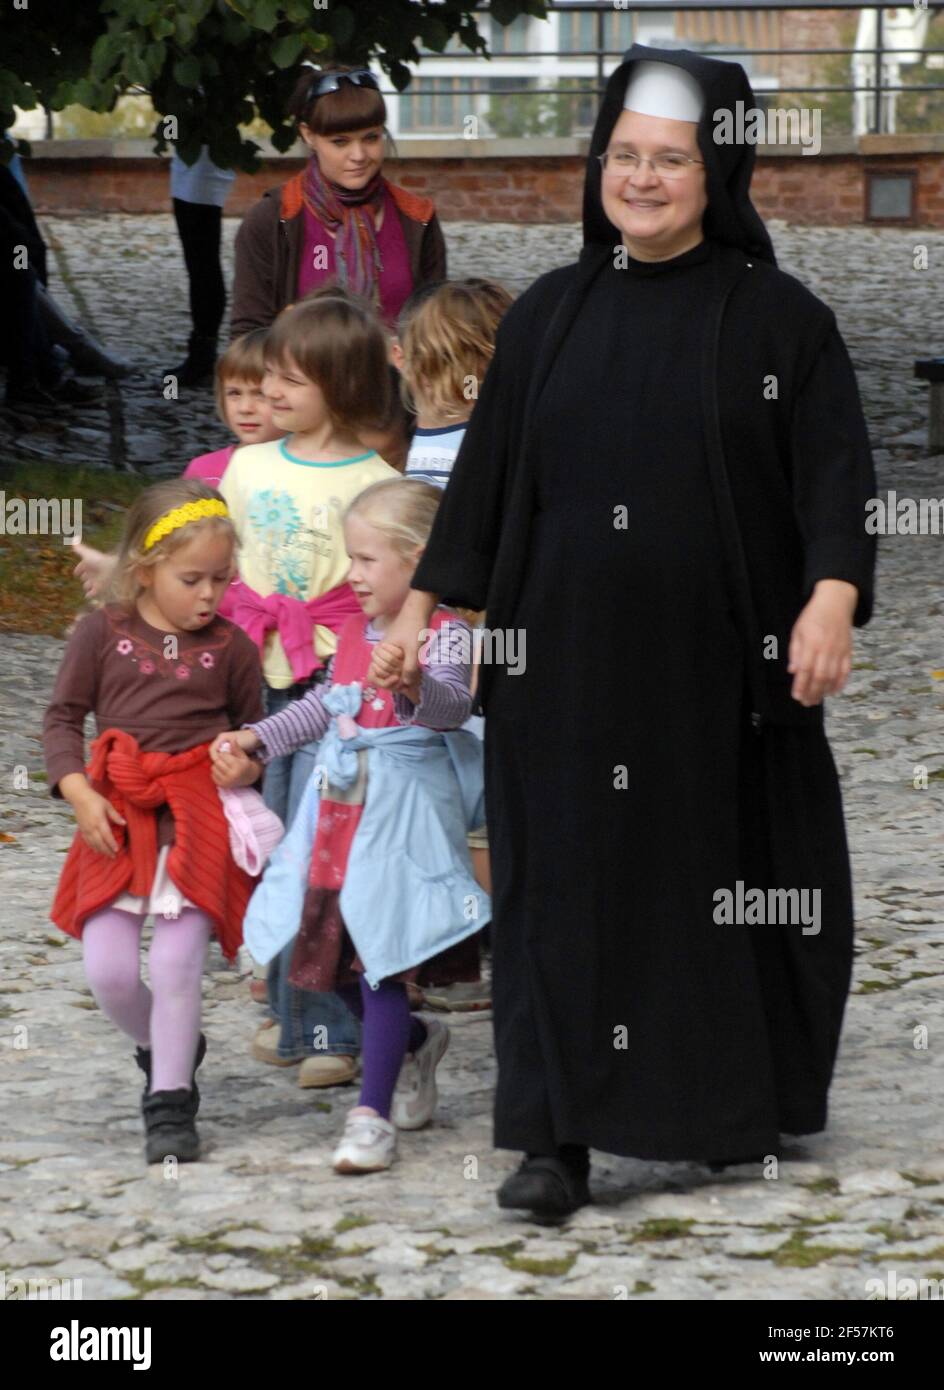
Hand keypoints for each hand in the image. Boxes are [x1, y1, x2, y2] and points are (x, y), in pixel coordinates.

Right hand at [69, 540, 116, 600]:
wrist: (112, 570)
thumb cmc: (99, 561)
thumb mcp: (87, 554)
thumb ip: (79, 549)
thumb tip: (73, 541)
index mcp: (89, 565)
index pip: (81, 568)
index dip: (79, 569)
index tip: (77, 572)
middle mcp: (92, 574)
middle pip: (84, 577)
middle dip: (84, 577)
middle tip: (85, 576)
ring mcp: (94, 582)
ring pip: (87, 586)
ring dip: (86, 586)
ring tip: (89, 584)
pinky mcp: (97, 590)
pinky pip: (90, 595)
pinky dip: (89, 595)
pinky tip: (89, 594)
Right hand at [71, 787, 125, 856]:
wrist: (79, 797)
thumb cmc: (95, 800)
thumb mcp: (107, 805)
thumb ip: (115, 816)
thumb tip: (124, 823)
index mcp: (99, 821)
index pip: (106, 835)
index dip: (111, 844)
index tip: (117, 850)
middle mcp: (91, 827)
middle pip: (100, 842)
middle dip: (107, 850)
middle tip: (114, 857)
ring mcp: (85, 829)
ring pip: (93, 843)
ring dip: (100, 850)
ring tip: (107, 856)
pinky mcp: (82, 829)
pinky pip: (87, 841)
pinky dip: (92, 847)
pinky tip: (97, 851)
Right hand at [209, 729, 258, 763]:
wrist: (257, 737)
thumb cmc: (247, 740)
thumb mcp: (238, 746)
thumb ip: (229, 752)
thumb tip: (220, 759)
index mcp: (222, 737)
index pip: (212, 749)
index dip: (214, 757)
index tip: (218, 763)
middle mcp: (221, 739)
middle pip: (214, 751)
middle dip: (216, 759)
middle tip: (221, 766)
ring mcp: (224, 743)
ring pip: (218, 753)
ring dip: (220, 760)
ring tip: (225, 766)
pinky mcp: (228, 746)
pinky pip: (223, 754)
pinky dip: (224, 759)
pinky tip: (228, 764)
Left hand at [210, 741, 259, 788]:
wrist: (247, 777)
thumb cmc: (244, 764)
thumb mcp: (242, 755)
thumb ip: (236, 748)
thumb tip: (232, 739)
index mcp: (237, 766)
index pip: (223, 755)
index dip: (223, 753)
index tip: (226, 753)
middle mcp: (231, 775)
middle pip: (217, 762)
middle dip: (219, 758)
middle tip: (223, 758)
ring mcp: (226, 781)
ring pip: (213, 768)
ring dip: (216, 764)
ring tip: (222, 764)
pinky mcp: (222, 785)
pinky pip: (212, 775)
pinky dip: (215, 771)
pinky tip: (221, 770)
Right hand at [368, 592, 437, 692]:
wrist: (418, 611)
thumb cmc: (413, 628)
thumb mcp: (413, 649)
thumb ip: (410, 668)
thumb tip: (406, 683)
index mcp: (380, 651)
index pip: (374, 675)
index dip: (386, 682)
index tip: (400, 679)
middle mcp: (380, 652)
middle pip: (381, 674)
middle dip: (394, 678)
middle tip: (409, 675)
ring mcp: (387, 650)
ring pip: (388, 670)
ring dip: (398, 673)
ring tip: (411, 672)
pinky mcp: (394, 649)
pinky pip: (394, 664)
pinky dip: (401, 668)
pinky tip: (412, 667)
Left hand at [788, 581, 856, 706]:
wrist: (836, 603)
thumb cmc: (813, 616)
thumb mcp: (798, 631)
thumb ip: (795, 652)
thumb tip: (793, 671)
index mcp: (812, 643)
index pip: (805, 669)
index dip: (801, 685)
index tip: (796, 696)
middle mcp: (826, 649)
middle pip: (820, 677)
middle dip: (812, 692)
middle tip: (806, 702)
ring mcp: (839, 651)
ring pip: (833, 676)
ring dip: (824, 691)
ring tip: (817, 699)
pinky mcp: (848, 651)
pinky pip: (846, 671)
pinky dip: (840, 683)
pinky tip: (833, 691)